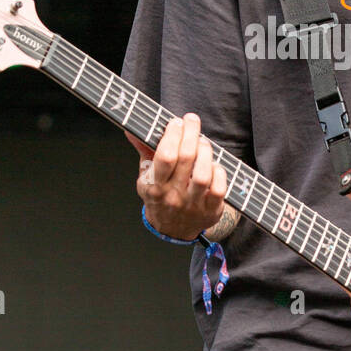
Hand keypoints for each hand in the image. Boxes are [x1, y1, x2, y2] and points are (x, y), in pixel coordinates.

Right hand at [124, 113, 227, 240]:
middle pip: (186, 159)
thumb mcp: (147, 175)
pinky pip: (219, 189)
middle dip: (191, 134)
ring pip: (202, 175)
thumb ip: (143, 150)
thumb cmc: (160, 195)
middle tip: (191, 121)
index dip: (173, 135)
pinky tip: (213, 164)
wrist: (172, 229)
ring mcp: (193, 205)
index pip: (165, 156)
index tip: (176, 122)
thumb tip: (131, 130)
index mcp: (155, 186)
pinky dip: (218, 172)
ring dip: (205, 152)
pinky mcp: (210, 211)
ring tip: (202, 142)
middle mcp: (173, 196)